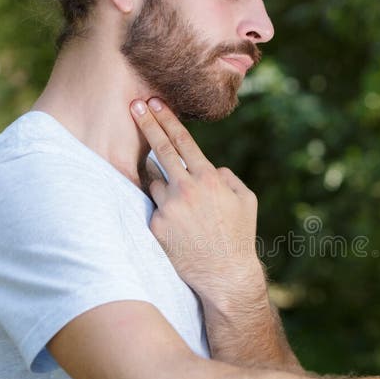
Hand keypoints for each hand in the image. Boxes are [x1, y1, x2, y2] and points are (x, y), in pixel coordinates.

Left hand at [130, 97, 265, 305]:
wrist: (225, 275)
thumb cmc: (239, 237)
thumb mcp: (246, 201)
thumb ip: (229, 177)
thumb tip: (213, 168)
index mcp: (209, 178)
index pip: (182, 141)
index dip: (166, 119)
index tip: (153, 103)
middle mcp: (186, 189)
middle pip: (160, 149)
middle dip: (146, 124)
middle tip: (133, 106)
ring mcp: (169, 208)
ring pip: (155, 182)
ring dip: (163, 185)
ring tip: (182, 206)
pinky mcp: (156, 226)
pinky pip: (154, 208)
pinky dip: (163, 210)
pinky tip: (178, 225)